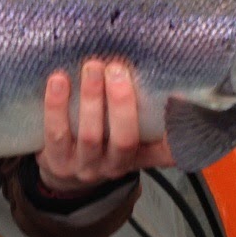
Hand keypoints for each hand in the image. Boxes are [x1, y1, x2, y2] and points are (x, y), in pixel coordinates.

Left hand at [35, 60, 173, 193]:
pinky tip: (58, 81)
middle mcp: (116, 165)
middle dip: (121, 102)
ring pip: (91, 135)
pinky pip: (56, 133)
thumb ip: (149, 113)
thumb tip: (170, 80)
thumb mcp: (130, 132)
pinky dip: (56, 105)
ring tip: (91, 67)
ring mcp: (85, 166)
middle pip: (125, 139)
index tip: (180, 99)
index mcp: (141, 156)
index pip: (167, 151)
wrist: (64, 169)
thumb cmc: (103, 138)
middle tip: (117, 69)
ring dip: (91, 98)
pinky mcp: (56, 161)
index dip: (177, 132)